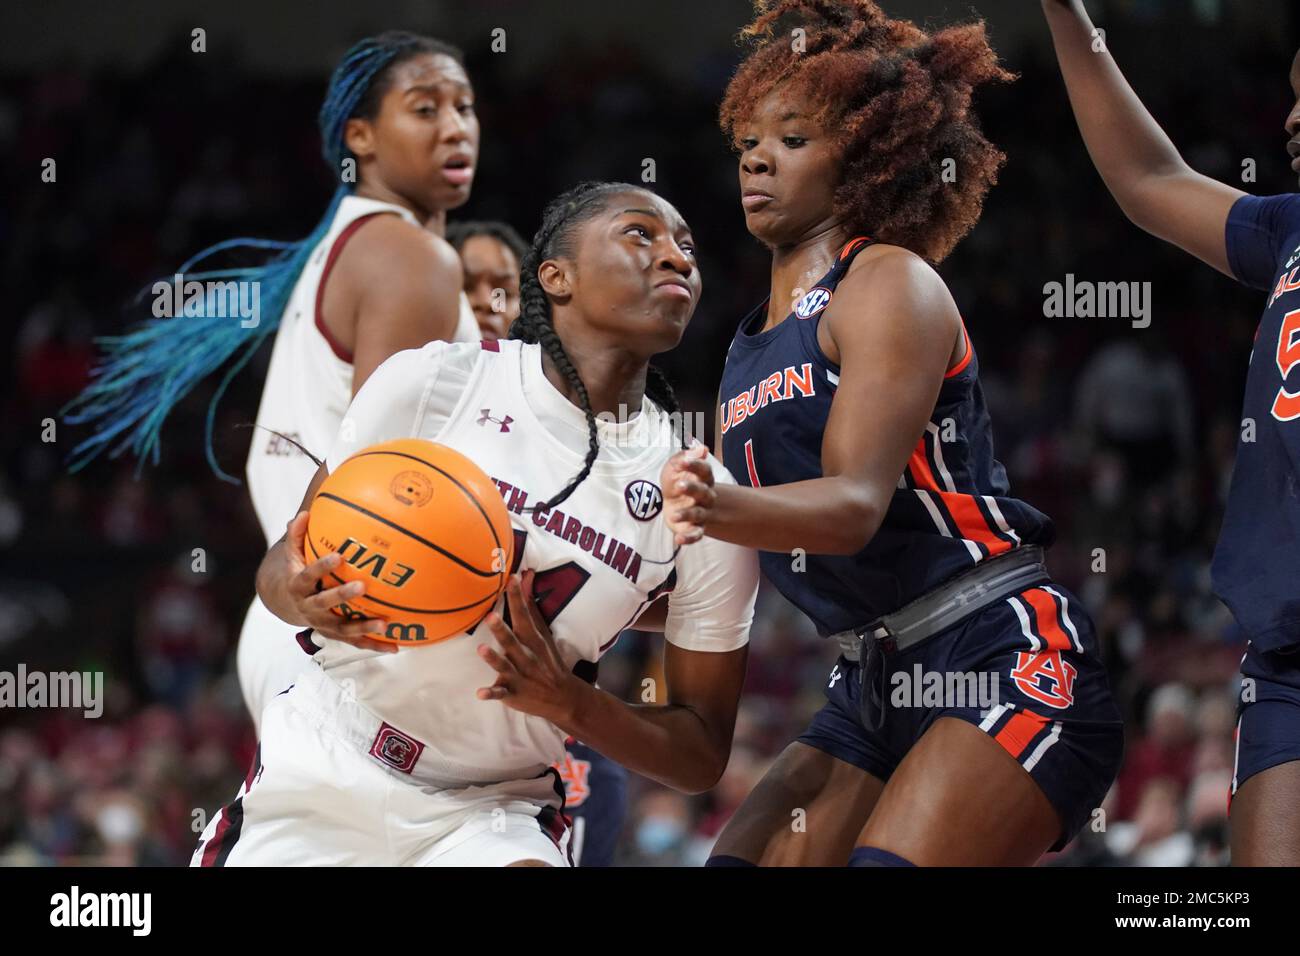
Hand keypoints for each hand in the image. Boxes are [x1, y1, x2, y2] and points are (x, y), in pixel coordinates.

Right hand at [280, 512, 395, 653]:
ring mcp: (322, 623)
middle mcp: (309, 607)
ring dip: (362, 627)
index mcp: (298, 585)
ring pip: (342, 628)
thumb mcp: (291, 553)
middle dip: (342, 595)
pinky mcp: (334, 634)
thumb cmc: (295, 570)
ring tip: (383, 624)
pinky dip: (374, 646)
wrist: (285, 602)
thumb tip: (304, 513)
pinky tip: (395, 647)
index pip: (308, 576)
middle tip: (362, 586)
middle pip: (324, 603)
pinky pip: (354, 642)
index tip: (338, 556)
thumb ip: (297, 535)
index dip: (321, 567)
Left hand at [475, 571, 588, 724]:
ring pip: (504, 666)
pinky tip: (480, 693)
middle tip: (490, 616)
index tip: (511, 579)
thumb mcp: (543, 633)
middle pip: (512, 641)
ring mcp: (520, 676)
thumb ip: (531, 607)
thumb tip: (527, 577)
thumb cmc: (547, 660)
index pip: (524, 616)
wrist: (563, 697)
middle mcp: (526, 656)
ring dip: (494, 658)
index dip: (517, 598)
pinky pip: (501, 694)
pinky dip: (492, 693)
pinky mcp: (513, 693)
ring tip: (481, 649)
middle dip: (502, 630)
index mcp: (533, 640)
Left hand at [660, 441, 714, 545]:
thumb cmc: (676, 480)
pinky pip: (696, 534)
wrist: (672, 501)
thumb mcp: (675, 466)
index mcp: (703, 479)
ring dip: (688, 514)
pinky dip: (689, 538)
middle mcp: (706, 496)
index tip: (683, 461)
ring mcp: (702, 513)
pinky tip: (678, 539)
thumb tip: (701, 447)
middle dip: (692, 488)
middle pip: (704, 492)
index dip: (695, 465)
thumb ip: (684, 457)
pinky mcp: (694, 527)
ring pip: (699, 515)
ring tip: (674, 515)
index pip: (704, 470)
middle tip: (679, 485)